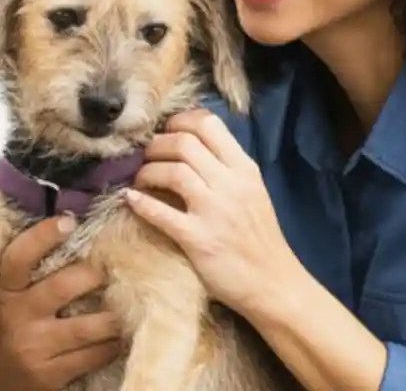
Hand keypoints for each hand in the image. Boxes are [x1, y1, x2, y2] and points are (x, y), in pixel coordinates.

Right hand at [0, 215, 121, 390]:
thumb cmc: (9, 332)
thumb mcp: (8, 301)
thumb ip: (29, 274)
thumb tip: (67, 225)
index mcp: (5, 293)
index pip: (17, 259)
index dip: (42, 236)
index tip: (68, 220)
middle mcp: (16, 318)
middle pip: (62, 287)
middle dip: (94, 276)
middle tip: (111, 269)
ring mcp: (34, 349)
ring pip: (89, 327)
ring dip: (114, 316)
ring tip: (127, 305)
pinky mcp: (50, 376)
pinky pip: (95, 355)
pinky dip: (114, 344)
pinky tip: (120, 337)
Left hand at [123, 108, 304, 320]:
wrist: (274, 285)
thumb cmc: (259, 238)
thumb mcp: (252, 192)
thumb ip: (226, 168)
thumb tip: (191, 144)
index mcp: (244, 169)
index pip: (208, 123)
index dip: (179, 121)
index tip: (166, 132)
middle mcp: (231, 184)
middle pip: (183, 143)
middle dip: (156, 145)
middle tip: (148, 157)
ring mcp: (214, 211)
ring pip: (172, 171)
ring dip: (147, 172)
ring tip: (141, 180)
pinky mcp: (198, 239)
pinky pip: (161, 212)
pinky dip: (140, 203)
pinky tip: (130, 199)